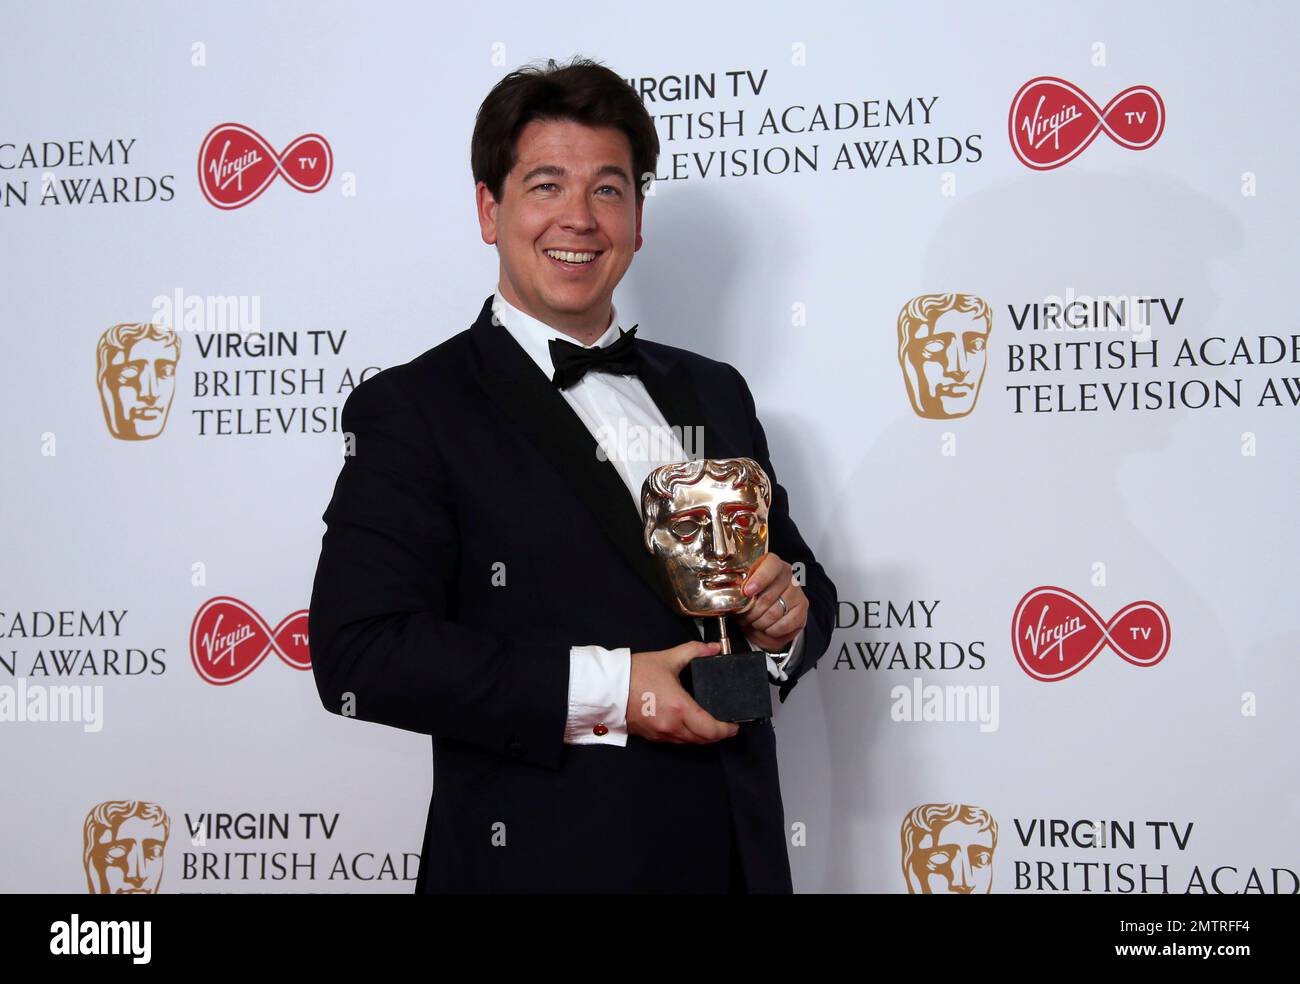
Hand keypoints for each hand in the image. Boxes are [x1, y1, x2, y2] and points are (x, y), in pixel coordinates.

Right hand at [626, 641, 740, 743]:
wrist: (606, 687)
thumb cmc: (635, 673)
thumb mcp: (667, 658)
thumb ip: (694, 651)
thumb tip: (713, 648)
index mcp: (680, 709)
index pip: (712, 730)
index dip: (727, 730)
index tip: (735, 725)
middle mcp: (672, 726)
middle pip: (703, 740)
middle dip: (717, 734)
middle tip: (725, 724)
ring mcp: (661, 734)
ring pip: (690, 742)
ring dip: (702, 736)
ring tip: (709, 723)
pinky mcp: (652, 736)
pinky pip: (676, 741)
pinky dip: (686, 735)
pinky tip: (688, 723)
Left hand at [734, 552, 807, 652]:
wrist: (767, 617)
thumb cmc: (752, 600)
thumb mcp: (743, 592)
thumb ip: (739, 590)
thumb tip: (731, 596)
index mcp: (771, 563)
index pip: (771, 565)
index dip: (759, 579)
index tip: (747, 592)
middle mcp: (787, 574)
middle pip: (768, 595)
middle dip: (752, 611)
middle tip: (745, 616)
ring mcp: (797, 591)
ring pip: (775, 612)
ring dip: (760, 622)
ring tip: (754, 622)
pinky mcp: (803, 608)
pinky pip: (785, 624)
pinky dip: (772, 630)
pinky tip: (767, 628)